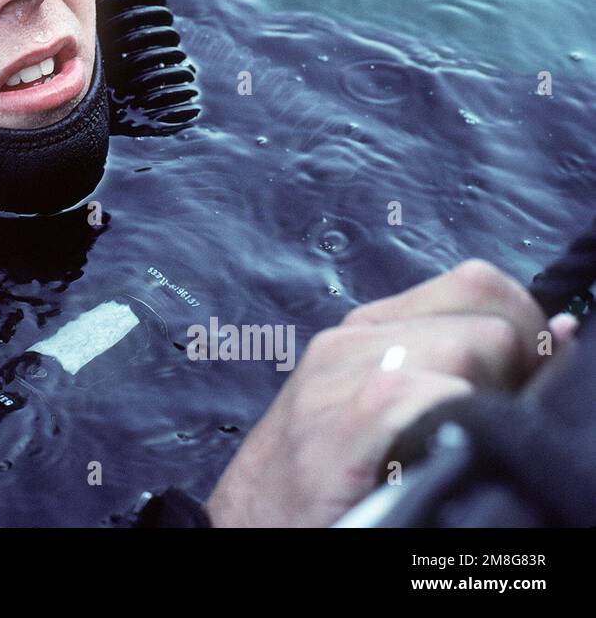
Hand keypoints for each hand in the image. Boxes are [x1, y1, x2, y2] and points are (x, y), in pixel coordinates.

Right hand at [204, 259, 578, 526]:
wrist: (244, 524)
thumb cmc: (322, 474)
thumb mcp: (381, 403)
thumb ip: (459, 362)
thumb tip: (564, 332)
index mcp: (366, 330)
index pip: (478, 284)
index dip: (521, 328)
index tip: (521, 385)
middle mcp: (351, 340)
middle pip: (485, 315)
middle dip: (513, 372)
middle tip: (489, 426)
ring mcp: (342, 377)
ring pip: (467, 347)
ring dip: (485, 401)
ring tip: (455, 445)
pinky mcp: (341, 424)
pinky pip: (427, 393)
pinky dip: (452, 421)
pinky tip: (433, 453)